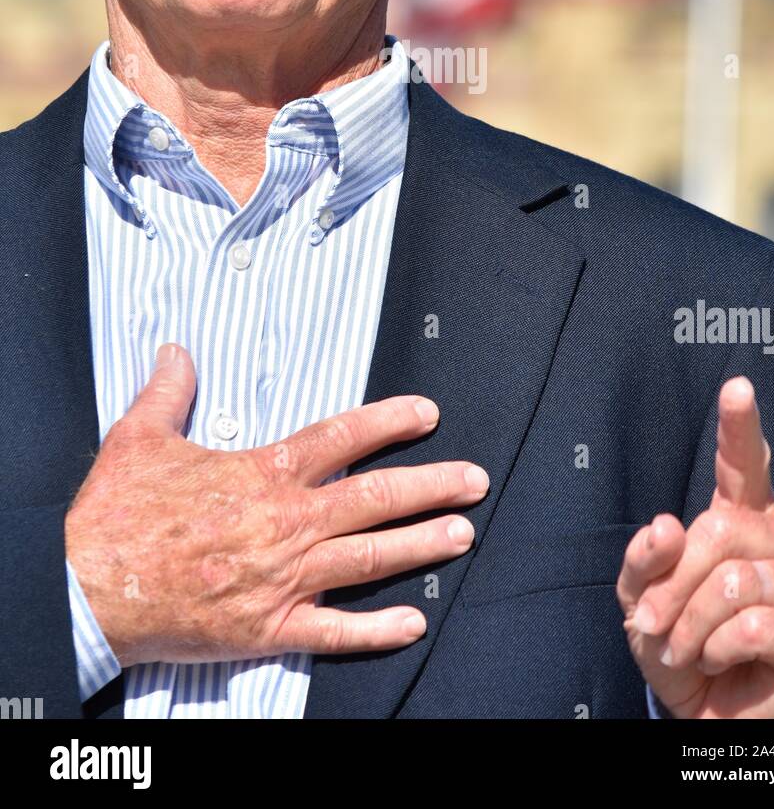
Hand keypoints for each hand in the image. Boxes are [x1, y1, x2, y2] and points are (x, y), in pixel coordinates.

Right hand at [65, 343, 488, 666]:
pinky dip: (376, 629)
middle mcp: (285, 523)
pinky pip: (335, 631)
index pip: (341, 438)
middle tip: (475, 479)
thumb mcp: (139, 436)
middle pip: (374, 498)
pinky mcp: (270, 628)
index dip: (389, 421)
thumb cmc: (116, 515)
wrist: (89, 587)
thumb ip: (168, 391)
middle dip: (431, 485)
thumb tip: (175, 351)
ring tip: (463, 534)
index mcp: (262, 475)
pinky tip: (413, 622)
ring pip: (369, 558)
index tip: (427, 412)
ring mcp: (284, 579)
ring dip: (421, 545)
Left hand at [616, 376, 773, 717]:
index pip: (744, 466)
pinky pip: (752, 623)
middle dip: (672, 585)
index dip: (740, 426)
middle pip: (717, 532)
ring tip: (685, 649)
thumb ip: (645, 561)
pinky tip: (720, 660)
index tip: (737, 387)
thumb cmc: (680, 648)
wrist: (708, 717)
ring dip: (690, 624)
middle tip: (654, 625)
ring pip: (732, 582)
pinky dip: (718, 646)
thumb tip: (665, 525)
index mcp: (745, 520)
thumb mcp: (643, 600)